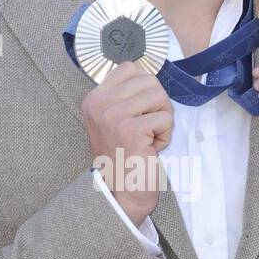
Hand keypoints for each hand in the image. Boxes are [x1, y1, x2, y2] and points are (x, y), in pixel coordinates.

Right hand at [81, 61, 172, 225]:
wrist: (122, 191)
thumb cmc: (126, 155)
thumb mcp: (116, 119)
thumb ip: (127, 94)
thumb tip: (150, 73)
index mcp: (94, 98)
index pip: (130, 67)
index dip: (146, 88)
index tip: (139, 113)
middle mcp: (98, 104)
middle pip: (149, 80)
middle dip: (158, 104)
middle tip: (147, 128)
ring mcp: (112, 116)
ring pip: (159, 95)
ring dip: (162, 119)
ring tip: (149, 137)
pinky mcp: (129, 130)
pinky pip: (164, 118)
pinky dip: (164, 135)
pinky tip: (150, 149)